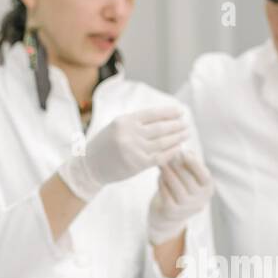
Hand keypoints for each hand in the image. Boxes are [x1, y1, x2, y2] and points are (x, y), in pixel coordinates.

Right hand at [58, 105, 188, 201]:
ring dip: (177, 138)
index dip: (169, 112)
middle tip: (187, 124)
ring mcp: (134, 149)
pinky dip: (171, 152)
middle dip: (176, 125)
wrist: (90, 166)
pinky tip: (179, 148)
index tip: (181, 111)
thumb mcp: (117, 127)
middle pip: (160, 128)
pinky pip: (160, 157)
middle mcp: (130, 133)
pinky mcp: (137, 164)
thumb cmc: (105, 145)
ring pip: (162, 142)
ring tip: (186, 134)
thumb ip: (137, 124)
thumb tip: (163, 119)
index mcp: (125, 121)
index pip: (152, 114)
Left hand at [146, 147, 214, 243]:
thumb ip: (189, 164)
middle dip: (177, 165)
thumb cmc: (181, 187)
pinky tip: (159, 176)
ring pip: (176, 186)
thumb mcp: (190, 176)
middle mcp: (200, 200)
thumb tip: (183, 151)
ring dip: (168, 173)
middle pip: (188, 179)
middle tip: (167, 154)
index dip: (195, 164)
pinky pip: (166, 194)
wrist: (169, 214)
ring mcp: (186, 208)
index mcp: (207, 189)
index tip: (185, 153)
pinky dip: (162, 184)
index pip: (204, 176)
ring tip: (162, 163)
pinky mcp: (173, 212)